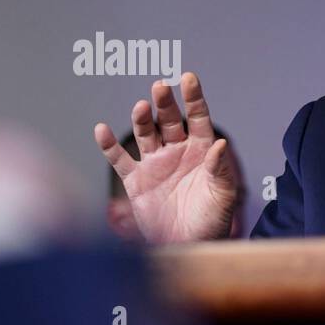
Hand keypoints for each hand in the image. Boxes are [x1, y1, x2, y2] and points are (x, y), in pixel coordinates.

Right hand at [94, 72, 238, 243]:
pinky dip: (109, 144)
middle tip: (160, 86)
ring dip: (142, 119)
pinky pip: (119, 158)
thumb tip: (220, 144)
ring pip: (146, 133)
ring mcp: (155, 163)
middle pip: (169, 120)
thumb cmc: (212, 222)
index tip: (188, 78)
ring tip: (141, 106)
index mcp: (202, 151)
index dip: (194, 98)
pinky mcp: (135, 179)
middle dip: (165, 103)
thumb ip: (220, 170)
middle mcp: (177, 151)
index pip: (198, 118)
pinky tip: (102, 129)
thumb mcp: (223, 196)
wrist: (188, 246)